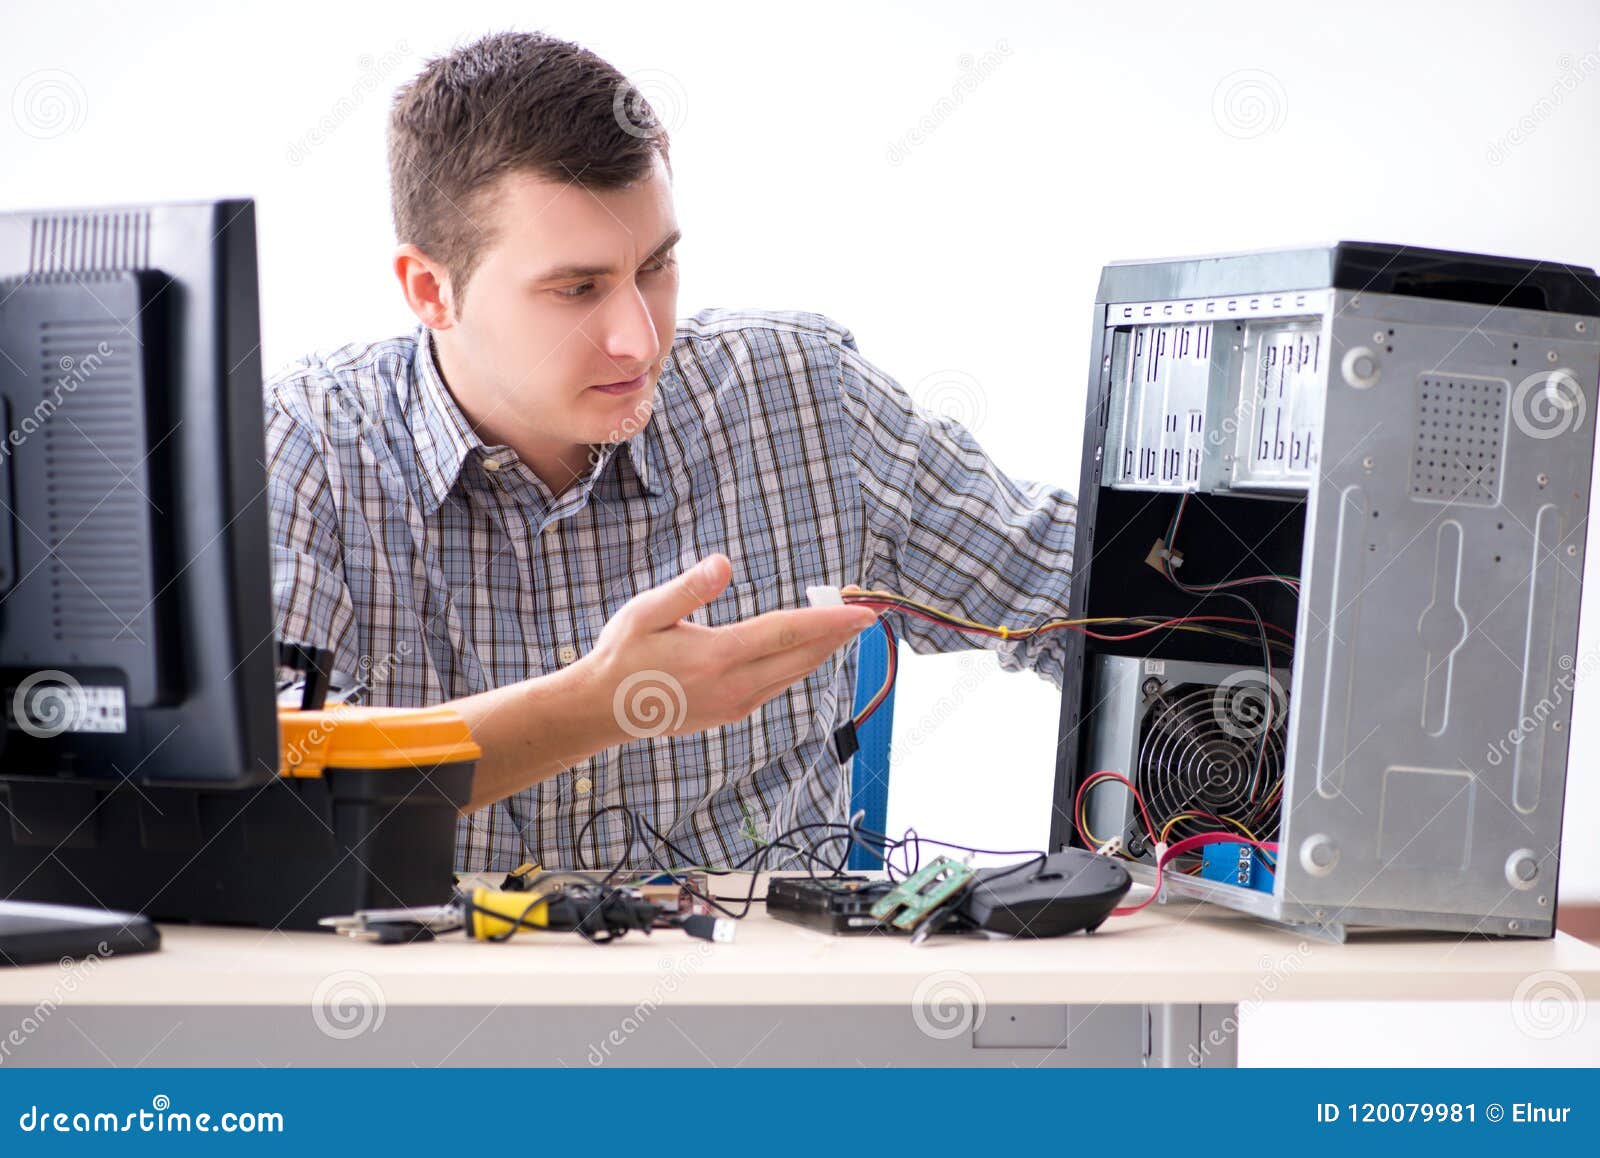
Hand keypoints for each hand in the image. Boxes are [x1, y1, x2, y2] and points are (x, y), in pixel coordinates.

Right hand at [581, 555, 878, 739]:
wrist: (602, 710)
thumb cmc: (622, 654)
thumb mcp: (646, 612)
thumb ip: (688, 588)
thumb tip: (722, 563)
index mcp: (718, 655)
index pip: (787, 633)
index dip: (829, 621)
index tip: (864, 611)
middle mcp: (735, 685)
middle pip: (802, 656)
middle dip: (837, 633)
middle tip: (865, 609)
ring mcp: (736, 704)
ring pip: (794, 674)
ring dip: (822, 649)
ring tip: (844, 623)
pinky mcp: (732, 712)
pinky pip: (779, 686)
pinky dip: (799, 665)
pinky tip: (806, 649)